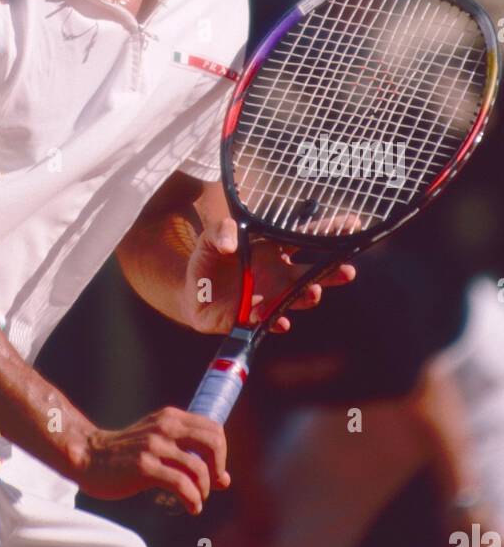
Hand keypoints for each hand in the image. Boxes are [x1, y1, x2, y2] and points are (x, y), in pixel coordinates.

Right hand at [76, 408, 230, 515]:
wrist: (89, 457)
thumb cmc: (126, 454)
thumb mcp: (158, 443)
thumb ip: (189, 455)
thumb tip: (226, 479)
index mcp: (170, 418)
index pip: (214, 428)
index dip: (221, 453)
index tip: (215, 472)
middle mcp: (165, 427)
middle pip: (214, 441)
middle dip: (219, 468)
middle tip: (212, 485)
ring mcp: (154, 446)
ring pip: (199, 468)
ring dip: (204, 490)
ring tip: (196, 500)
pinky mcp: (144, 467)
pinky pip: (182, 484)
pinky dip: (193, 500)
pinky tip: (191, 507)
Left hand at [183, 217, 356, 335]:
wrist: (192, 292)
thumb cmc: (208, 259)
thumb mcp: (209, 239)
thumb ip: (220, 232)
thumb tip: (230, 244)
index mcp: (273, 247)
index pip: (304, 236)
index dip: (328, 230)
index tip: (353, 224)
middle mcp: (279, 272)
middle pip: (312, 272)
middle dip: (332, 272)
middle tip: (348, 271)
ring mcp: (271, 296)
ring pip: (297, 298)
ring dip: (308, 297)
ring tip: (313, 294)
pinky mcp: (258, 317)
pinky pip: (272, 322)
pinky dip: (277, 321)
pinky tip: (280, 321)